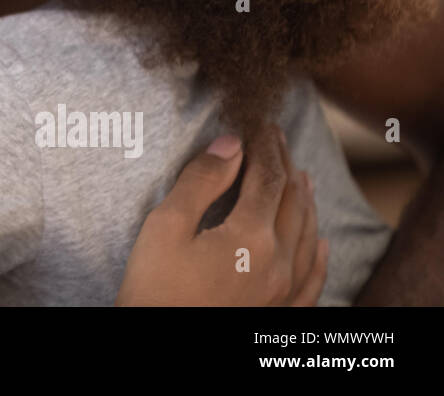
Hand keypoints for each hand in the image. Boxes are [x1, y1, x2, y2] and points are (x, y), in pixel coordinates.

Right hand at [116, 125, 327, 304]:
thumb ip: (201, 181)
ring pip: (307, 235)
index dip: (265, 147)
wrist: (161, 348)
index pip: (268, 177)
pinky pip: (313, 279)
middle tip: (276, 140)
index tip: (261, 125)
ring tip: (300, 176)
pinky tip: (318, 240)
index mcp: (251, 237)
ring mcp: (284, 293)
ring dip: (305, 200)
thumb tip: (231, 143)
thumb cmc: (154, 288)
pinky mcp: (280, 313)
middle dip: (285, 165)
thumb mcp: (165, 226)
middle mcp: (279, 263)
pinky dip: (318, 253)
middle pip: (293, 201)